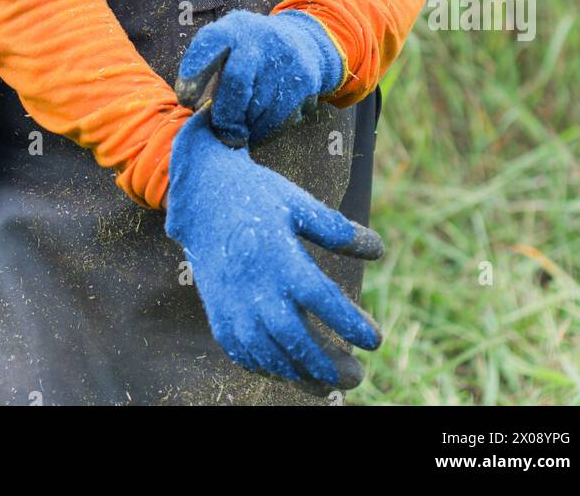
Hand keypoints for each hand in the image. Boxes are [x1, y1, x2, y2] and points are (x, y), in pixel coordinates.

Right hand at [165, 110, 382, 391]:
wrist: (201, 198)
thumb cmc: (256, 197)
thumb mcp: (299, 205)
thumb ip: (337, 231)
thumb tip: (378, 250)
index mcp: (283, 262)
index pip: (324, 302)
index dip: (351, 324)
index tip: (374, 340)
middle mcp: (258, 292)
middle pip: (297, 340)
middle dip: (328, 364)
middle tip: (356, 376)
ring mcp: (235, 308)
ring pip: (271, 356)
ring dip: (301, 373)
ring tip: (326, 381)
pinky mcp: (220, 317)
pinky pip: (246, 354)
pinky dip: (269, 368)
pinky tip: (288, 370)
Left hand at [175, 9, 344, 146]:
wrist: (302, 43)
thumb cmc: (247, 54)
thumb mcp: (226, 48)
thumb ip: (206, 69)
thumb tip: (190, 104)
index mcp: (233, 28)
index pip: (210, 42)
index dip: (194, 71)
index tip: (186, 99)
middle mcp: (260, 38)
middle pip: (237, 80)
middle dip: (225, 114)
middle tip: (220, 131)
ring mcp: (285, 57)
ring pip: (258, 107)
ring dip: (245, 126)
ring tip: (240, 127)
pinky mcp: (304, 80)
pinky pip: (278, 118)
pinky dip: (263, 131)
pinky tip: (258, 126)